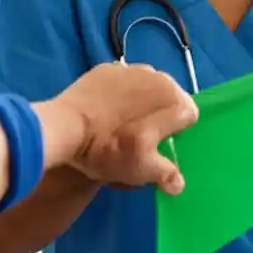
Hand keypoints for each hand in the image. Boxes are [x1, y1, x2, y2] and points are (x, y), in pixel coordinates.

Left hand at [49, 62, 197, 194]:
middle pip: (167, 99)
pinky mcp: (105, 68)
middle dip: (159, 116)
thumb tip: (177, 184)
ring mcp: (129, 67)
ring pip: (145, 88)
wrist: (64, 126)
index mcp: (172, 97)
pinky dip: (119, 93)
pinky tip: (105, 110)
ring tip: (121, 122)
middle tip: (139, 137)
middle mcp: (156, 74)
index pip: (188, 116)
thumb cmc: (109, 148)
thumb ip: (166, 174)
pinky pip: (122, 82)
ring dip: (140, 102)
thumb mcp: (141, 169)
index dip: (175, 133)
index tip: (158, 146)